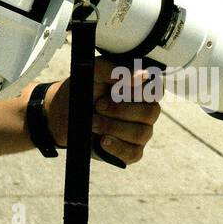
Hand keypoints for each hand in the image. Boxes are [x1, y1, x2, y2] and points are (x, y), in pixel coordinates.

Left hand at [45, 58, 160, 165]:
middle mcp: (146, 111)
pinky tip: (102, 140)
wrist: (66, 112)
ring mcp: (141, 132)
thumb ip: (116, 70)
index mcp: (142, 90)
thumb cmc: (86, 88)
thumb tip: (142, 75)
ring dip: (112, 126)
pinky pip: (132, 153)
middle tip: (99, 106)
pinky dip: (116, 146)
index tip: (117, 90)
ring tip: (93, 122)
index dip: (138, 91)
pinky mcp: (131, 151)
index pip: (156, 90)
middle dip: (120, 110)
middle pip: (149, 113)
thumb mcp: (94, 72)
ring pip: (140, 133)